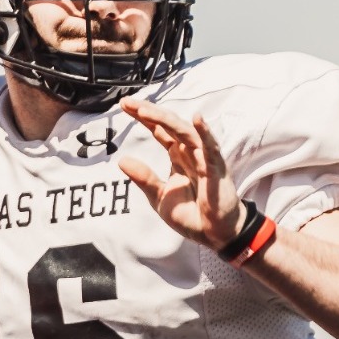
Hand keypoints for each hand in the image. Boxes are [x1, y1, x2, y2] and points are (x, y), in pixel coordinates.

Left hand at [116, 97, 243, 250]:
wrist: (214, 235)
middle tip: (127, 103)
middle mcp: (190, 152)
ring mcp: (204, 158)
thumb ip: (144, 178)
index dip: (144, 118)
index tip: (124, 106)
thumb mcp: (160, 198)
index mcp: (178, 157)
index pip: (160, 131)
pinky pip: (210, 148)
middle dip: (149, 112)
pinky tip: (197, 119)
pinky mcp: (216, 169)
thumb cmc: (192, 215)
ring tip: (145, 110)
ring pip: (185, 132)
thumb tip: (122, 160)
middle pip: (169, 126)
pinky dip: (205, 132)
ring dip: (166, 119)